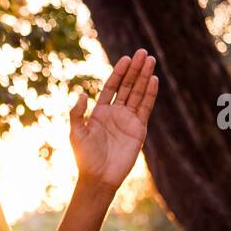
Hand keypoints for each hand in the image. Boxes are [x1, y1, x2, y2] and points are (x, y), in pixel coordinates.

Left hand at [69, 48, 157, 188]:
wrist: (99, 177)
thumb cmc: (85, 157)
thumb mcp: (76, 134)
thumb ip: (77, 114)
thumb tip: (82, 94)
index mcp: (100, 111)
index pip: (112, 86)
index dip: (119, 72)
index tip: (126, 59)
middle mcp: (115, 113)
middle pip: (127, 86)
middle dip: (135, 70)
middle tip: (143, 53)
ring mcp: (128, 120)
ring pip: (138, 93)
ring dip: (144, 77)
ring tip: (151, 60)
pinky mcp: (138, 129)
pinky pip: (145, 108)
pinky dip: (150, 94)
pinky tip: (154, 80)